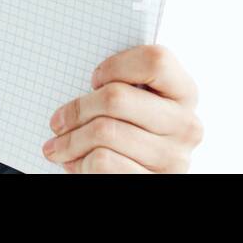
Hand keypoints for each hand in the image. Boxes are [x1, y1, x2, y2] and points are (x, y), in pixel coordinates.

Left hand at [41, 43, 201, 172]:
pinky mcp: (154, 181)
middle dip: (78, 109)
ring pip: (104, 132)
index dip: (116, 66)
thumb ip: (120, 84)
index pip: (155, 61)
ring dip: (70, 140)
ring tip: (58, 146)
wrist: (136, 172)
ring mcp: (173, 157)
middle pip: (116, 98)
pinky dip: (80, 162)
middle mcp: (185, 124)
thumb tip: (75, 74)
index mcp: (183, 92)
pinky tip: (76, 162)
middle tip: (57, 121)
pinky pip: (103, 162)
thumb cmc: (128, 129)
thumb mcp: (134, 102)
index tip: (94, 80)